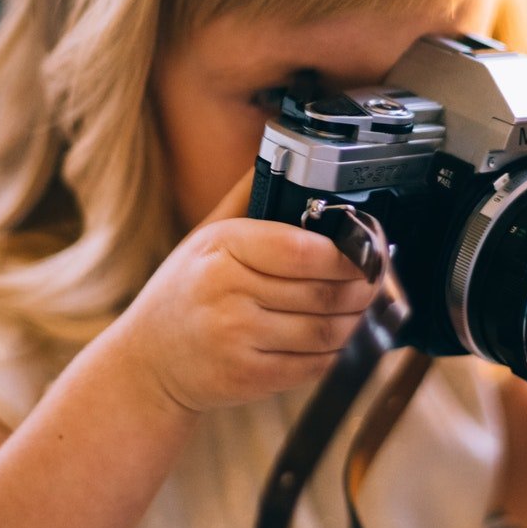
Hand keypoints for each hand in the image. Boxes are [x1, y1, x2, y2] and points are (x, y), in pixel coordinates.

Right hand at [113, 169, 379, 413]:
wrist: (148, 363)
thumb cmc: (182, 294)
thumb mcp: (203, 237)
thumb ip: (244, 198)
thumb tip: (279, 150)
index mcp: (220, 249)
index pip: (301, 249)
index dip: (346, 253)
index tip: (368, 250)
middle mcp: (226, 293)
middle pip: (322, 291)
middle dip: (362, 288)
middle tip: (377, 279)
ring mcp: (237, 339)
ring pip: (325, 330)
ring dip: (357, 321)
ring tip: (364, 308)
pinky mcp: (249, 377)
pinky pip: (314, 365)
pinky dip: (338, 353)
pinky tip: (340, 339)